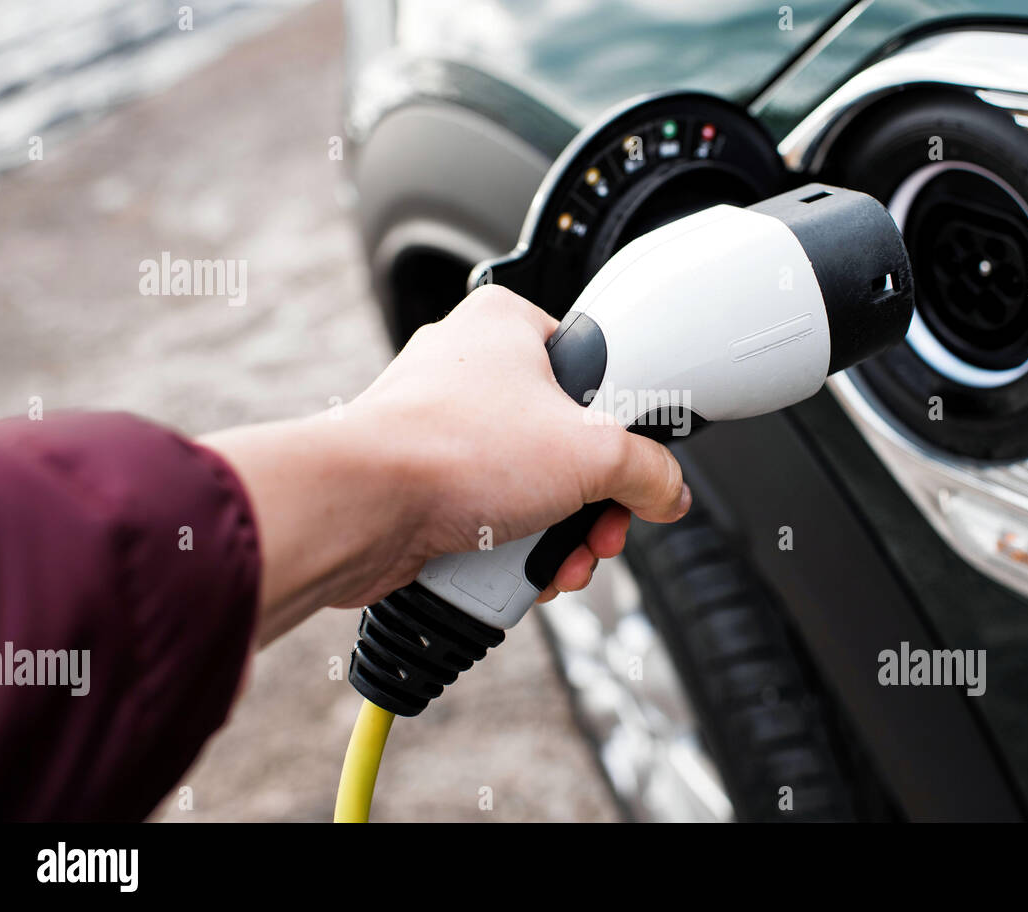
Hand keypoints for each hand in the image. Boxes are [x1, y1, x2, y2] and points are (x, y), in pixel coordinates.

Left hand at [204, 285, 690, 643]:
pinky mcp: (423, 484)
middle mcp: (470, 371)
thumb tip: (668, 491)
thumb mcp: (592, 453)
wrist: (358, 509)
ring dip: (557, 538)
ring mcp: (442, 430)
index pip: (594, 371)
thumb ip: (648, 471)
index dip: (622, 429)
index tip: (634, 469)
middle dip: (592, 506)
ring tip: (561, 562)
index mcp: (507, 327)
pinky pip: (490, 518)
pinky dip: (511, 551)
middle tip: (602, 531)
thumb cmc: (448, 450)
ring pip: (530, 489)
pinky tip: (520, 572)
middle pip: (566, 444)